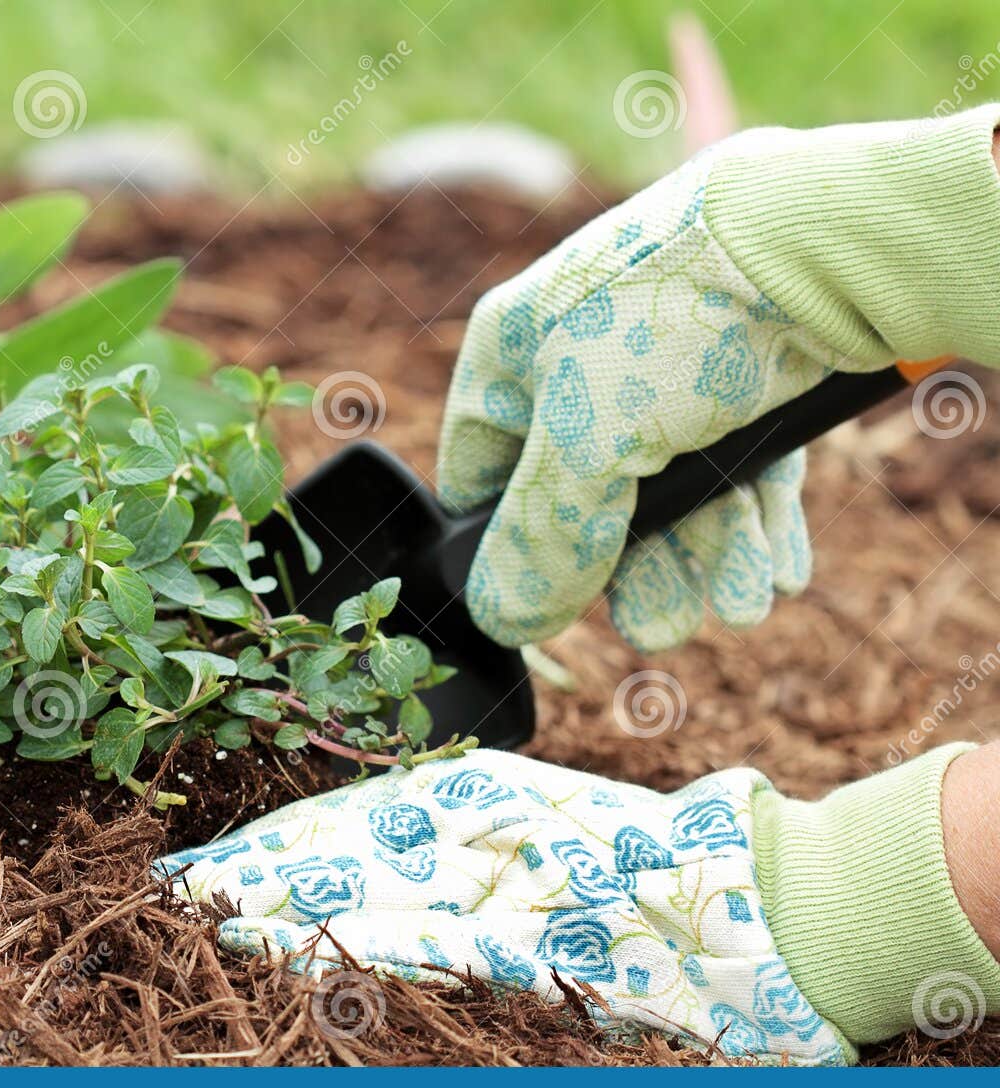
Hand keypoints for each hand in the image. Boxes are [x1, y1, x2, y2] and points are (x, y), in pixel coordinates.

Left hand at [157, 749, 848, 1063]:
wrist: (755, 897)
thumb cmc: (643, 860)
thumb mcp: (537, 821)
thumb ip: (457, 828)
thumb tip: (360, 856)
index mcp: (475, 789)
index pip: (346, 813)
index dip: (269, 836)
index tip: (203, 857)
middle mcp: (480, 822)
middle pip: (342, 844)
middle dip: (253, 866)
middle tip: (173, 884)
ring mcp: (507, 877)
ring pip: (374, 886)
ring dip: (285, 905)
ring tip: (210, 916)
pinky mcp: (539, 934)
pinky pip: (441, 941)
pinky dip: (369, 944)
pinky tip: (308, 952)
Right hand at [439, 106, 999, 650]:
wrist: (825, 241)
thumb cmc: (670, 322)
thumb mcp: (584, 447)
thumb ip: (539, 539)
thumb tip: (502, 618)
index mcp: (512, 355)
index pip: (482, 476)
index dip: (508, 549)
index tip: (547, 607)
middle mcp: (581, 359)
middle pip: (591, 498)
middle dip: (635, 572)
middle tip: (666, 627)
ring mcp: (668, 365)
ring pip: (673, 489)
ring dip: (706, 557)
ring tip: (742, 605)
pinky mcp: (748, 373)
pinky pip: (737, 465)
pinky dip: (752, 522)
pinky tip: (774, 570)